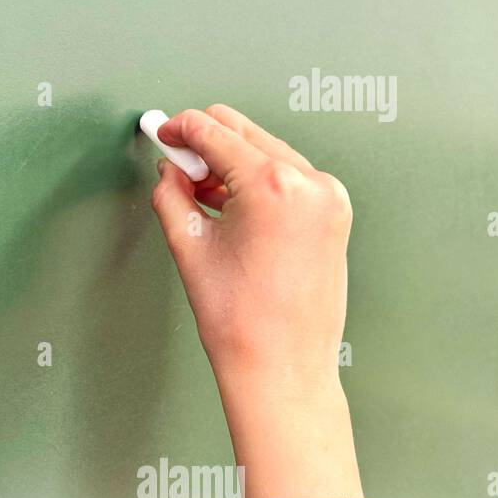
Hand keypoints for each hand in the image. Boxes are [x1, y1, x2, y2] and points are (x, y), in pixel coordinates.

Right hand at [150, 104, 363, 497]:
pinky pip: (288, 175)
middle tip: (175, 166)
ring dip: (230, 163)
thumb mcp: (189, 248)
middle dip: (205, 144)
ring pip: (266, 150)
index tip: (162, 132)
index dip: (180, 129)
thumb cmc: (241, 323)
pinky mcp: (335, 212)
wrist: (282, 369)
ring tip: (201, 198)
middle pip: (244, 131)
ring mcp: (329, 197)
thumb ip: (172, 195)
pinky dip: (256, 181)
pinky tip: (231, 207)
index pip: (215, 132)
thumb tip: (169, 170)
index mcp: (273, 186)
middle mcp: (310, 183)